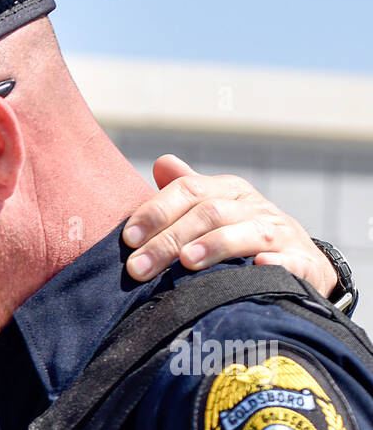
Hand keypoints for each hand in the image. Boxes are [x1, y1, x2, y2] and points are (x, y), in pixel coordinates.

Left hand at [122, 154, 338, 297]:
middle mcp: (253, 207)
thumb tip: (161, 162)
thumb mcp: (216, 208)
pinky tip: (258, 266)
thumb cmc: (242, 234)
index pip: (189, 191)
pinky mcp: (301, 263)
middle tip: (138, 267)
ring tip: (187, 261)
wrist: (301, 260)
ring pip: (247, 233)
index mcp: (228, 191)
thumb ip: (186, 192)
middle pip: (210, 214)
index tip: (128, 238)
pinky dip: (275, 263)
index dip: (157, 211)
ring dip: (216, 245)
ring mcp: (279, 234)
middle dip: (170, 240)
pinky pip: (290, 261)